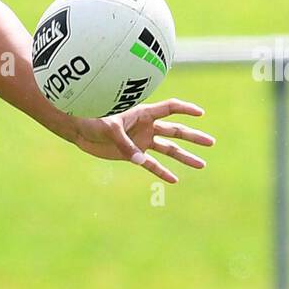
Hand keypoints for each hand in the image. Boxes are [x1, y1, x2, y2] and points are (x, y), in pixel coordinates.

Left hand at [71, 98, 214, 182]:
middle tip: (211, 143)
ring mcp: (140, 140)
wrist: (78, 129)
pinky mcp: (132, 154)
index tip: (201, 113)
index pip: (170, 108)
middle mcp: (146, 126)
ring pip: (168, 149)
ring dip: (184, 156)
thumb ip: (125, 143)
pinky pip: (151, 164)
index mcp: (143, 113)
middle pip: (175, 131)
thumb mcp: (108, 128)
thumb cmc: (92, 119)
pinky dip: (162, 172)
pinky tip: (174, 179)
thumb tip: (140, 160)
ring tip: (202, 165)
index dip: (185, 109)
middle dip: (193, 137)